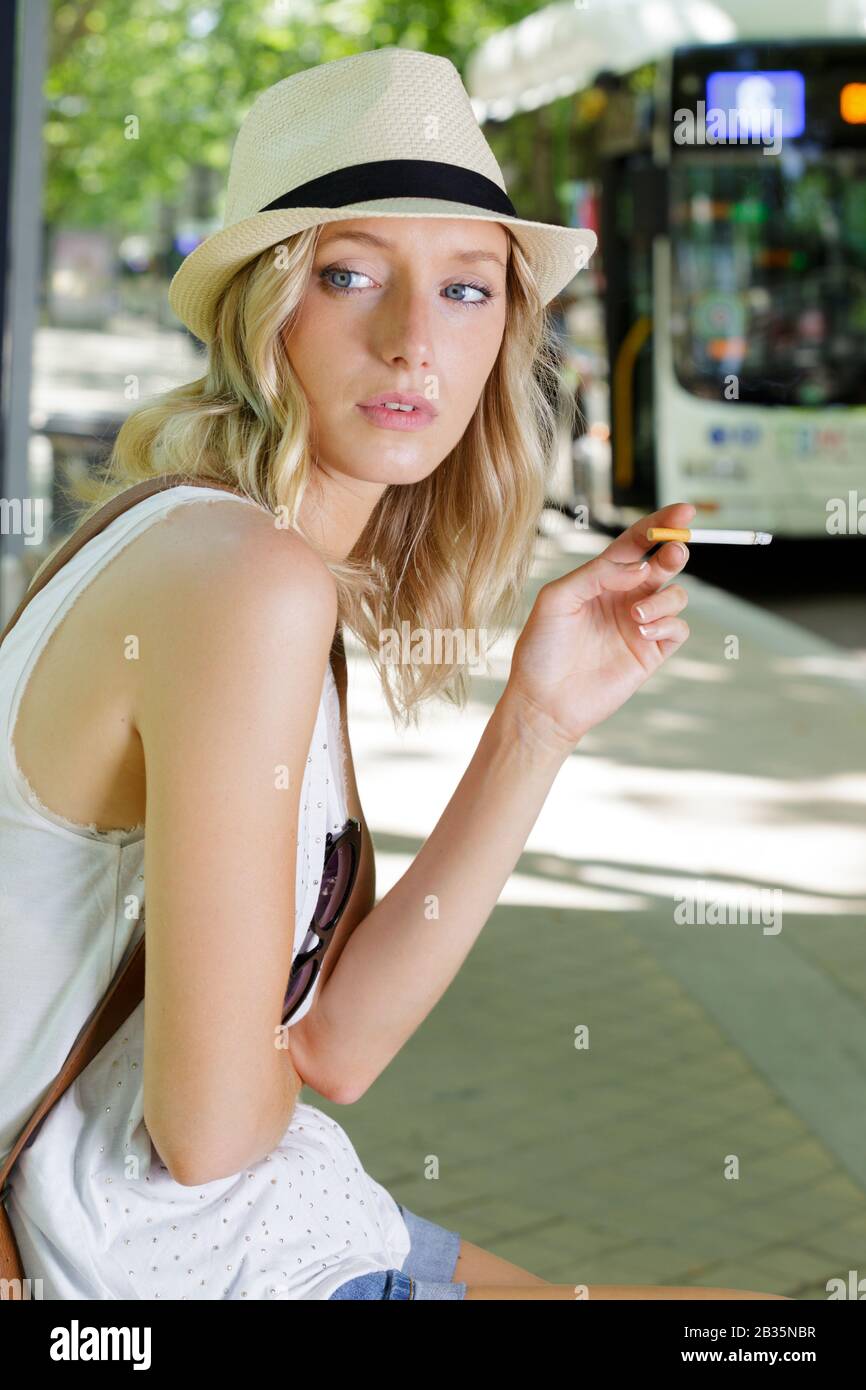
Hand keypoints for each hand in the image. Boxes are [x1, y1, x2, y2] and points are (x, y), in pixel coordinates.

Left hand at [501, 503, 693, 752]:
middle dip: (673, 552)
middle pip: (662, 563)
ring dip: (663, 598)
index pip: (635, 543)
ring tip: (636, 616)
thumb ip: (596, 574)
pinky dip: (667, 624)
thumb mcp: (557, 599)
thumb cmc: (541, 648)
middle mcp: (624, 597)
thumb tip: (639, 566)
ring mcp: (640, 624)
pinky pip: (678, 628)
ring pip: (675, 595)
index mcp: (600, 578)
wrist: (543, 702)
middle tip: (672, 554)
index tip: (684, 511)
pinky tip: (642, 632)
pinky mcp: (651, 653)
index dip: (660, 523)